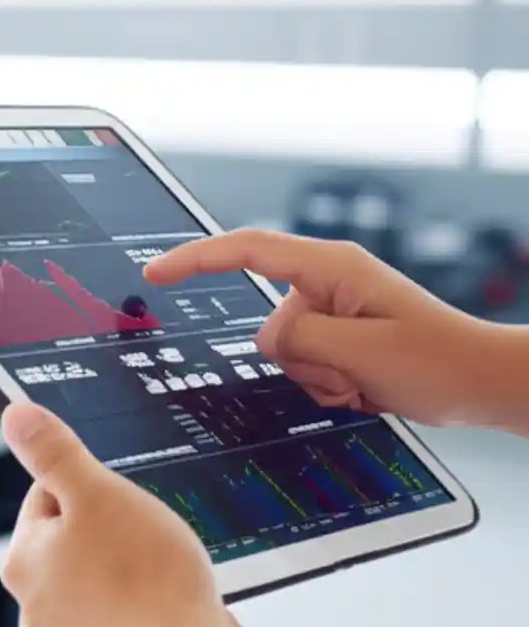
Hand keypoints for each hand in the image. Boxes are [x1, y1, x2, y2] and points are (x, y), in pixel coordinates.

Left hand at [0, 402, 234, 626]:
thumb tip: (16, 416)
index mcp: (22, 561)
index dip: (89, 490)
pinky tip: (163, 599)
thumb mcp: (98, 495)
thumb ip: (54, 454)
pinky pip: (121, 609)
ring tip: (157, 572)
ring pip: (98, 574)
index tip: (118, 503)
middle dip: (108, 532)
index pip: (46, 496)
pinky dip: (140, 602)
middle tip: (143, 539)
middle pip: (71, 539)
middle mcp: (33, 604)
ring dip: (126, 569)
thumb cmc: (148, 578)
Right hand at [145, 229, 528, 431]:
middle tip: (348, 376)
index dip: (194, 259)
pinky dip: (328, 384)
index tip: (155, 274)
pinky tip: (365, 387)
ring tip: (364, 383)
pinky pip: (305, 364)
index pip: (246, 250)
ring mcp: (333, 309)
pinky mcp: (339, 335)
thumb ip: (297, 337)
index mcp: (330, 267)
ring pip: (286, 351)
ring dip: (318, 377)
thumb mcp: (358, 350)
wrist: (482, 382)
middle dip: (300, 360)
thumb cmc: (436, 359)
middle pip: (269, 323)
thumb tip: (269, 338)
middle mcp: (327, 282)